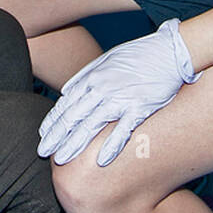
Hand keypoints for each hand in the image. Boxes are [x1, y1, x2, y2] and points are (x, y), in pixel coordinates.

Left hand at [38, 19, 200, 166]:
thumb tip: (66, 91)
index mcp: (93, 77)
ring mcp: (120, 98)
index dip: (53, 121)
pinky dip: (111, 146)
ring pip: (91, 125)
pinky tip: (101, 160)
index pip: (66, 103)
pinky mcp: (140, 107)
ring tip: (61, 160)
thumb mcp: (106, 59)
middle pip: (73, 116)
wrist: (169, 51)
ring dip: (75, 144)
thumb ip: (85, 75)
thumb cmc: (139, 55)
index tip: (43, 136)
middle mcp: (102, 88)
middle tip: (43, 153)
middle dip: (56, 136)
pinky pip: (123, 130)